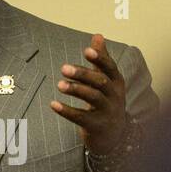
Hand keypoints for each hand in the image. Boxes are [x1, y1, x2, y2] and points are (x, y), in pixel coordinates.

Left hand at [50, 33, 127, 154]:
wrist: (114, 136)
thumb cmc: (107, 102)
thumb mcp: (107, 81)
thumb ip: (101, 59)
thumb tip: (98, 35)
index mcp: (116, 82)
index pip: (110, 67)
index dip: (99, 58)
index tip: (86, 50)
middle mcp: (114, 96)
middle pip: (100, 82)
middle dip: (83, 74)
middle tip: (63, 68)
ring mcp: (107, 112)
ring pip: (93, 98)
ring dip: (76, 90)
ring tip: (60, 84)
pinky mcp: (97, 126)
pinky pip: (81, 117)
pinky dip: (67, 111)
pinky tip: (53, 104)